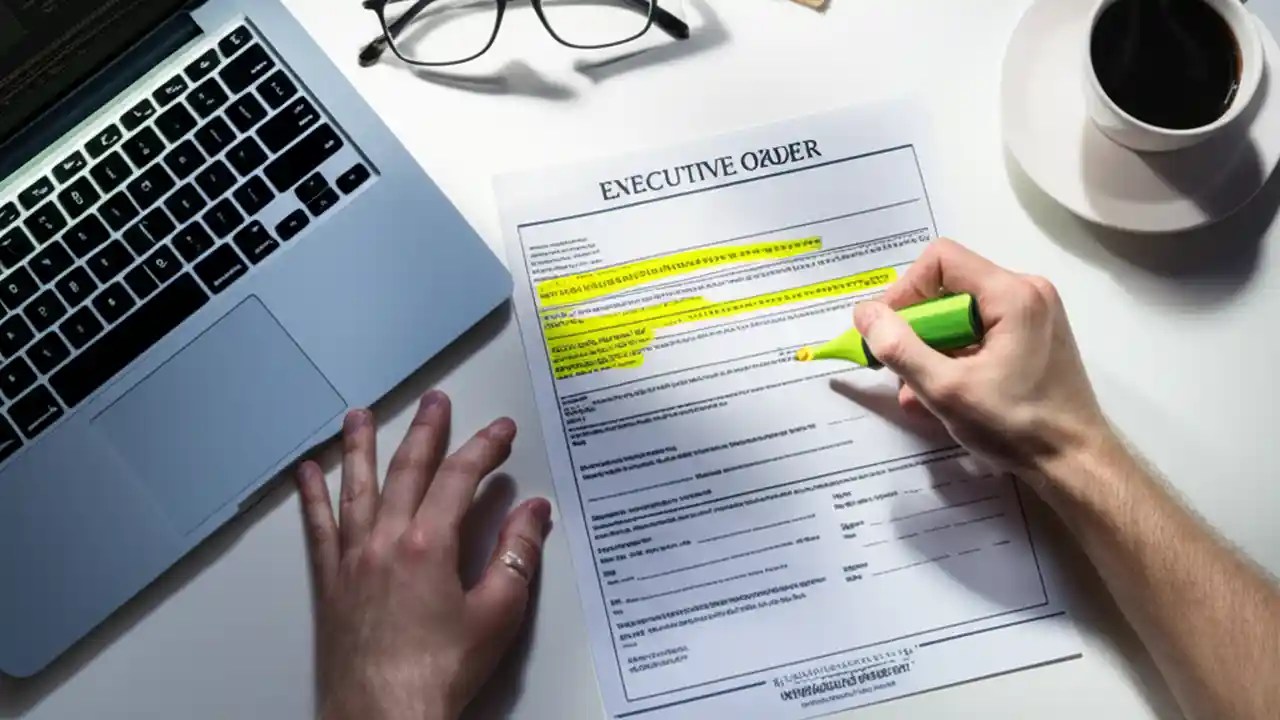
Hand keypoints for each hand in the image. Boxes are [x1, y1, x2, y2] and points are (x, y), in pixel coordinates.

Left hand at [295, 391, 551, 719]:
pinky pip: (318, 528)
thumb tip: (533, 513)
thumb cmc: (438, 674)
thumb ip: (517, 556)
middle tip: (435, 401)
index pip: (460, 478)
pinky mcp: (331, 583)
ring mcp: (353, 560)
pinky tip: (308, 474)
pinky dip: (313, 497)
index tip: (500, 432)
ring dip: (360, 447)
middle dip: (425, 430)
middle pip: (407, 470)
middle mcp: (385, 541)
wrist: (382, 716)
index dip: (484, 448)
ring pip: (357, 487)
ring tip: (359, 415)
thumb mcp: (497, 614)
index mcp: (429, 544)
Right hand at [853, 238, 1110, 477]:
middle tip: (903, 369)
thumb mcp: (946, 390)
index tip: (889, 333)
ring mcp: (1034, 315)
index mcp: (1013, 294)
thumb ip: (899, 348)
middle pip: (949, 287)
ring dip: (932, 348)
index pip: (940, 259)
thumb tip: (864, 313)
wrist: (1075, 464)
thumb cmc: (1015, 426)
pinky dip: (956, 356)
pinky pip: (980, 331)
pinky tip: (945, 393)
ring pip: (961, 313)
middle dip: (917, 328)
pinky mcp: (1034, 337)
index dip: (906, 291)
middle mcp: (1027, 292)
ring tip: (920, 391)